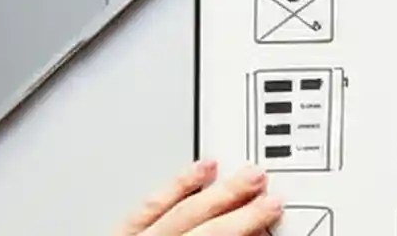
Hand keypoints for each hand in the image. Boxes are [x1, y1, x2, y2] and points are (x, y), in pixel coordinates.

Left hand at [119, 161, 282, 235]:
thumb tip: (256, 233)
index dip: (251, 220)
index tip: (275, 205)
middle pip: (203, 219)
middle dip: (237, 199)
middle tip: (263, 181)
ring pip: (181, 207)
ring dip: (215, 188)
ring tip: (244, 170)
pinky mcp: (121, 234)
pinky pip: (149, 207)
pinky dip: (176, 185)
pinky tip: (198, 167)